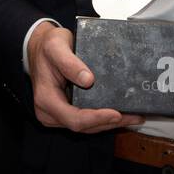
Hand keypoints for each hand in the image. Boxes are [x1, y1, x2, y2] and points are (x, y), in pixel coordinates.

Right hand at [27, 23, 143, 132]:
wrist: (39, 48)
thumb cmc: (46, 47)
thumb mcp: (56, 47)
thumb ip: (69, 62)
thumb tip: (88, 80)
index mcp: (46, 99)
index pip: (74, 118)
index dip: (96, 118)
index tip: (116, 113)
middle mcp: (50, 113)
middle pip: (84, 126)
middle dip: (110, 123)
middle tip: (134, 116)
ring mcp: (58, 115)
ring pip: (87, 127)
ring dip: (110, 123)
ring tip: (133, 116)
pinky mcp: (66, 113)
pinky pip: (86, 120)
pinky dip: (103, 118)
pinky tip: (121, 114)